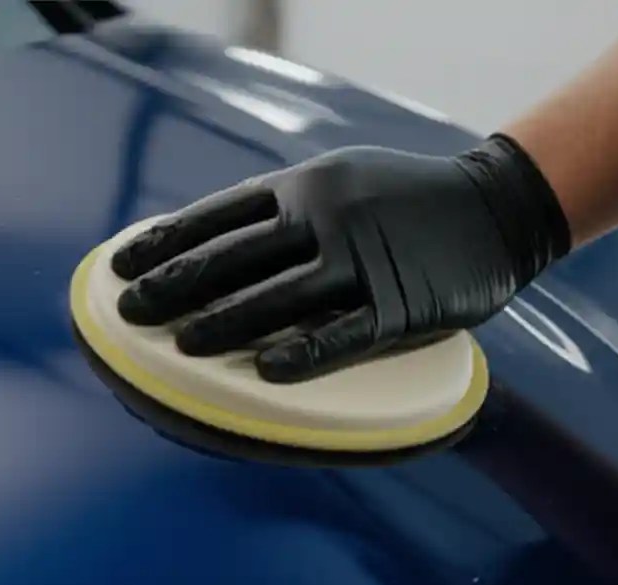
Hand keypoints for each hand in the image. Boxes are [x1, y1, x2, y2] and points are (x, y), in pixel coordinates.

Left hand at [111, 135, 569, 382]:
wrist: (496, 206)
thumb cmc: (409, 199)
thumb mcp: (344, 180)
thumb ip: (290, 206)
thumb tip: (222, 242)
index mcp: (307, 184)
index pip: (219, 214)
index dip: (166, 241)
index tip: (121, 265)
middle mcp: (327, 215)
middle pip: (236, 256)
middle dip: (175, 285)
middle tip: (130, 312)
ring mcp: (364, 258)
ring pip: (279, 297)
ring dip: (223, 322)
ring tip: (179, 345)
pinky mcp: (401, 303)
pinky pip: (344, 333)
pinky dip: (304, 352)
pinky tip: (265, 371)